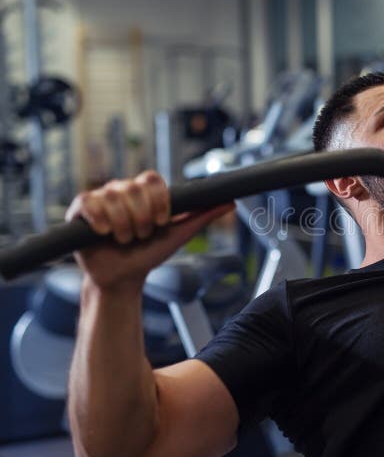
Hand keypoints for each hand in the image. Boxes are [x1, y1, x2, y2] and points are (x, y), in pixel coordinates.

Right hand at [66, 170, 233, 293]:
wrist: (124, 277)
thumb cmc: (150, 254)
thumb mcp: (179, 234)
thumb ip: (203, 216)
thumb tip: (231, 202)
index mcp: (146, 192)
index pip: (152, 178)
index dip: (159, 201)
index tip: (162, 222)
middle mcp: (123, 190)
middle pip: (133, 188)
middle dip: (142, 218)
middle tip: (142, 235)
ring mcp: (101, 198)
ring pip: (112, 197)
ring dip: (123, 225)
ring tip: (124, 239)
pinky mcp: (80, 209)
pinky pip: (88, 202)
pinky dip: (100, 220)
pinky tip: (104, 233)